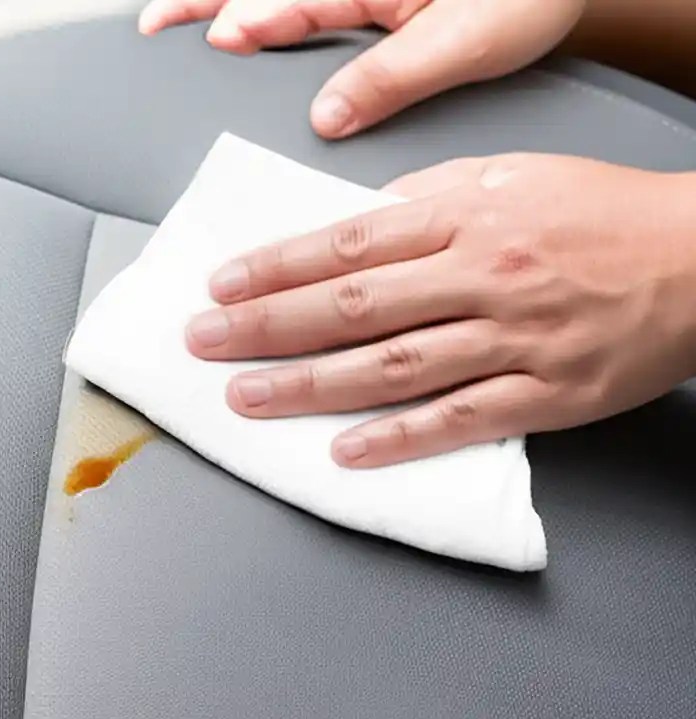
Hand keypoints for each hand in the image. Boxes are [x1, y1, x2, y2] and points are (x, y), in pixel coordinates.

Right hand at [138, 0, 585, 138]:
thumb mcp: (468, 43)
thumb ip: (392, 77)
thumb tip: (327, 117)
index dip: (254, 18)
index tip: (218, 38)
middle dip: (204, 1)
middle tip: (153, 26)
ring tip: (168, 18)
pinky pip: (294, 1)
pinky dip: (256, 10)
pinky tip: (228, 20)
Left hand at [184, 154, 695, 467]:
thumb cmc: (603, 212)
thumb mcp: (510, 176)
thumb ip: (428, 195)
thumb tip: (357, 221)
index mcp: (467, 216)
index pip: (348, 244)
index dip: (276, 267)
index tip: (222, 286)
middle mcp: (481, 275)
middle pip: (353, 306)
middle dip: (267, 326)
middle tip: (204, 343)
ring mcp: (513, 339)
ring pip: (392, 366)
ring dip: (310, 386)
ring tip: (247, 397)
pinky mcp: (547, 394)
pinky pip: (460, 421)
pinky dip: (399, 439)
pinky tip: (344, 453)